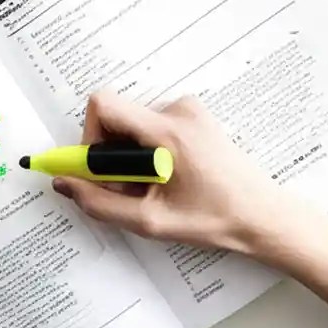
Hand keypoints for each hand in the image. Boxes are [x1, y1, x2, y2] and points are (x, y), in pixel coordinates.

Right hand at [53, 91, 300, 253]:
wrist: (264, 216)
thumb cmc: (216, 220)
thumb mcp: (150, 221)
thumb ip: (99, 203)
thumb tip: (64, 184)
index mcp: (167, 131)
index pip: (103, 105)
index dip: (87, 137)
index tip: (93, 169)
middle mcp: (177, 110)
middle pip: (116, 117)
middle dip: (111, 155)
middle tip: (129, 191)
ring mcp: (188, 110)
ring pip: (132, 125)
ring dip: (130, 157)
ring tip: (154, 190)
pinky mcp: (194, 116)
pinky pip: (151, 126)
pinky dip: (147, 152)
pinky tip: (167, 179)